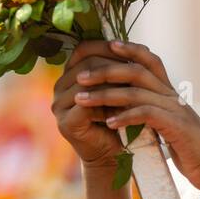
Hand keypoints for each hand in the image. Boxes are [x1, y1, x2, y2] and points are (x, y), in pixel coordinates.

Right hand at [52, 41, 136, 170]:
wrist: (111, 151)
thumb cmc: (116, 116)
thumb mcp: (118, 88)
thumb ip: (119, 68)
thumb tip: (141, 46)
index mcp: (69, 73)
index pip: (83, 49)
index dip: (107, 46)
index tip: (133, 50)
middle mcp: (58, 87)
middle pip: (87, 64)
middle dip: (114, 65)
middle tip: (137, 69)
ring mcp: (58, 105)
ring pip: (88, 84)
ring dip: (113, 84)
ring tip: (134, 86)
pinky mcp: (64, 123)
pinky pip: (86, 106)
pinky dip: (107, 105)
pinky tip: (124, 107)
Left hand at [68, 40, 199, 194]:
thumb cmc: (189, 148)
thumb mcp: (169, 124)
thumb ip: (152, 112)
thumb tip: (130, 106)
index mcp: (170, 92)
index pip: (150, 60)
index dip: (130, 49)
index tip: (106, 45)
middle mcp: (173, 96)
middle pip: (137, 71)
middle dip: (106, 71)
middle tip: (81, 76)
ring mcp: (175, 110)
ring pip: (136, 92)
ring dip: (106, 95)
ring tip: (82, 100)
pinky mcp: (176, 127)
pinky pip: (146, 115)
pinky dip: (126, 117)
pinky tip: (109, 123)